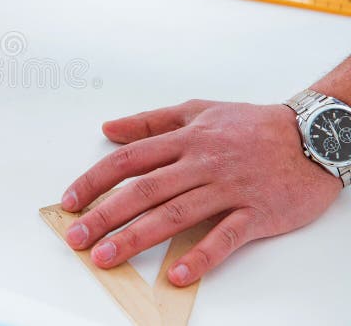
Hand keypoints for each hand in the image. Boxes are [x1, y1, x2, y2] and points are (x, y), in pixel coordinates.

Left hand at [60, 100, 340, 286]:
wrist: (314, 135)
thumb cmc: (251, 124)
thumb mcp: (197, 110)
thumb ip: (151, 121)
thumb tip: (109, 128)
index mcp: (184, 139)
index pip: (129, 161)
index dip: (95, 181)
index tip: (70, 202)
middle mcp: (201, 163)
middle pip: (144, 191)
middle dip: (105, 215)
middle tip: (76, 238)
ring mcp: (228, 189)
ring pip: (175, 215)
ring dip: (137, 238)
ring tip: (106, 257)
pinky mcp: (257, 213)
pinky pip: (226, 237)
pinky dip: (201, 256)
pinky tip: (176, 274)